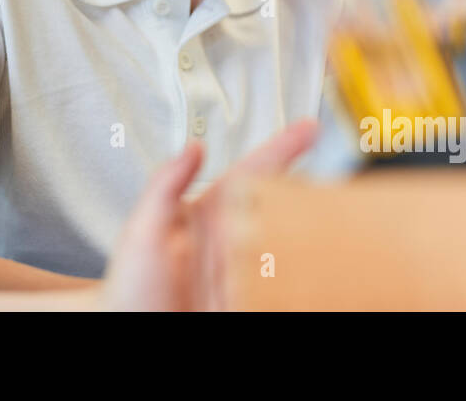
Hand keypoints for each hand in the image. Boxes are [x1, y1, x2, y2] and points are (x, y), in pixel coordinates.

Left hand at [100, 119, 318, 310]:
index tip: (307, 129)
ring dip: (310, 233)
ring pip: (288, 245)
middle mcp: (231, 243)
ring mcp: (245, 275)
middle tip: (335, 182)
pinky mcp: (251, 302)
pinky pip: (284, 288)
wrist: (130, 337)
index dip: (280, 149)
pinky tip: (315, 271)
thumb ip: (164, 187)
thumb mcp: (140, 233)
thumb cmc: (130, 292)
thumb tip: (193, 146)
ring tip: (333, 220)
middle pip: (279, 207)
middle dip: (308, 189)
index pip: (250, 174)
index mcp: (208, 217)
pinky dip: (302, 280)